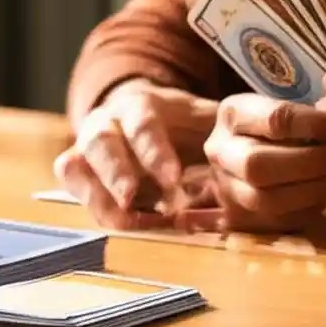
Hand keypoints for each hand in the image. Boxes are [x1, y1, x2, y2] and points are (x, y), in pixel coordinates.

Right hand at [56, 80, 218, 228]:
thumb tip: (253, 150)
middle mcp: (105, 121)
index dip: (154, 151)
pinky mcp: (76, 169)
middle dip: (115, 173)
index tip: (173, 179)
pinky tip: (125, 223)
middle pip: (99, 142)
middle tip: (133, 199)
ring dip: (98, 196)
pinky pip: (72, 186)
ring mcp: (84, 145)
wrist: (140, 117)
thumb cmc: (180, 124)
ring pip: (74, 165)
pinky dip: (94, 206)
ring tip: (129, 221)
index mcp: (138, 104)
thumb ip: (222, 132)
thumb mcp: (203, 118)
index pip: (141, 123)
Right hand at [180, 94, 325, 232]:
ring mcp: (228, 188)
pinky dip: (313, 205)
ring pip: (267, 199)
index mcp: (232, 114)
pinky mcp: (244, 217)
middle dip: (312, 163)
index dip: (319, 126)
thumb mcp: (293, 104)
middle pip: (257, 166)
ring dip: (316, 188)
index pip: (274, 120)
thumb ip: (322, 114)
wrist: (249, 150)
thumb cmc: (281, 123)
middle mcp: (221, 152)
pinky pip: (281, 219)